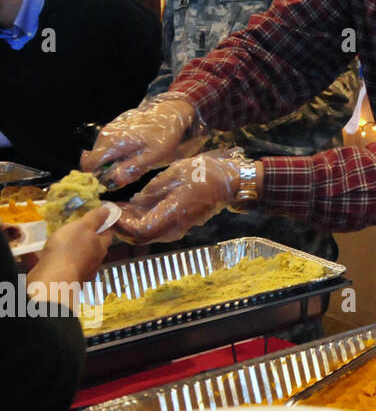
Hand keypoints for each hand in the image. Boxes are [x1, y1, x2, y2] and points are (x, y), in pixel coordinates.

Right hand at [27, 207, 112, 297]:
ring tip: (63, 245)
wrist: (53, 278)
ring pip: (82, 259)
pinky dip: (63, 263)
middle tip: (77, 233)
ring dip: (75, 253)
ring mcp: (83, 272)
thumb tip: (108, 210)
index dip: (103, 227)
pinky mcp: (69, 280)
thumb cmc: (69, 249)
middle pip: (96, 248)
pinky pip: (68, 268)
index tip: (96, 222)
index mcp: (101, 246)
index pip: (108, 234)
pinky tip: (54, 259)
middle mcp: (96, 261)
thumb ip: (95, 218)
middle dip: (89, 241)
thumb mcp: (82, 226)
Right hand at [80, 94, 203, 188]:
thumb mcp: (154, 157)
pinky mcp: (114, 125)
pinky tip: (132, 151)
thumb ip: (132, 169)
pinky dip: (116, 151)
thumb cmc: (164, 136)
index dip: (95, 176)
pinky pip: (108, 143)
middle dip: (105, 169)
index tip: (110, 181)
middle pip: (93, 159)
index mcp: (113, 142)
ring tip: (132, 161)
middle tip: (126, 172)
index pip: (88, 163)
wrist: (170, 112)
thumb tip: (113, 181)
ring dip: (111, 160)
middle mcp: (106, 134)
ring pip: (100, 151)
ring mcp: (109, 128)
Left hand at [114, 149, 243, 243]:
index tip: (109, 211)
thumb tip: (135, 201)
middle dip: (122, 226)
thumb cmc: (205, 174)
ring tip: (119, 208)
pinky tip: (135, 208)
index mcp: (172, 213)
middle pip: (142, 237)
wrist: (231, 182)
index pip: (140, 230)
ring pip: (148, 234)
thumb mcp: (175, 173)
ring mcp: (179, 227)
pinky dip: (143, 221)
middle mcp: (175, 226)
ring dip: (131, 224)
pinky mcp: (181, 223)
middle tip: (109, 211)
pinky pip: (157, 228)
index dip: (121, 225)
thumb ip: (153, 190)